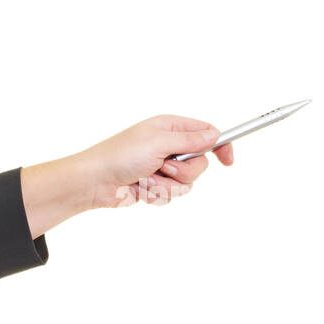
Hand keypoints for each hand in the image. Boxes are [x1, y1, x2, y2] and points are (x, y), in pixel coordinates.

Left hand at [78, 115, 234, 209]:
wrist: (95, 182)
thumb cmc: (121, 156)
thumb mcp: (158, 142)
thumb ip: (189, 140)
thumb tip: (215, 135)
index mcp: (170, 127)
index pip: (207, 133)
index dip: (220, 146)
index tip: (228, 162)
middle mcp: (168, 146)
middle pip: (199, 163)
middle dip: (184, 170)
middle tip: (164, 167)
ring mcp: (162, 168)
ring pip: (186, 183)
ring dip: (166, 184)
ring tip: (145, 178)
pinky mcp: (154, 186)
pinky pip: (170, 195)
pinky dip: (156, 194)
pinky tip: (139, 189)